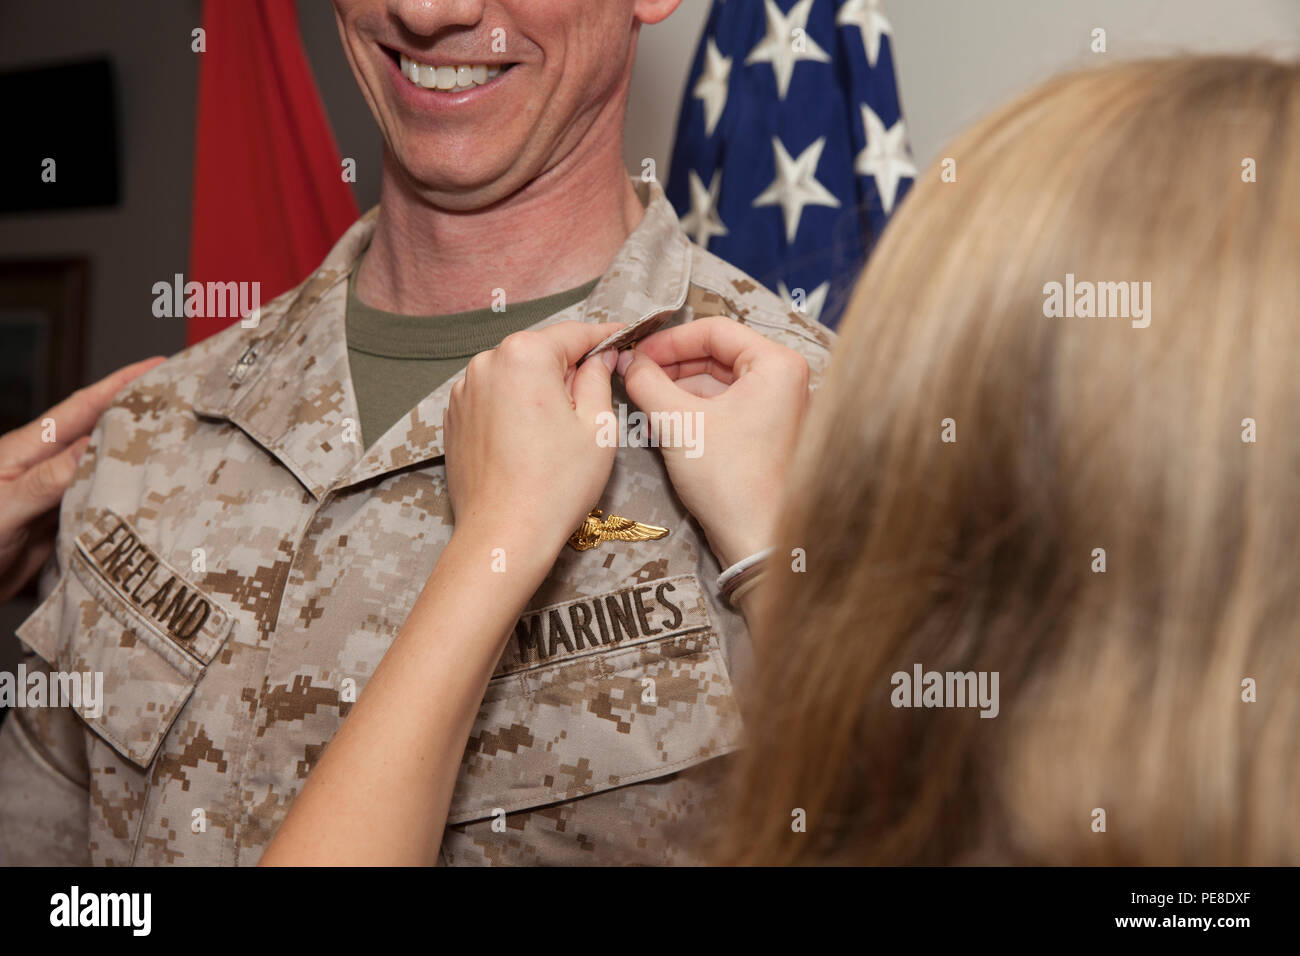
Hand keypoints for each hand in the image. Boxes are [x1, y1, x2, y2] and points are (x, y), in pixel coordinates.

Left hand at [0, 356, 165, 600]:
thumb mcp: (3, 508)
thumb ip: (44, 481)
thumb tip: (89, 448)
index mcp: (25, 451)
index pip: (80, 408)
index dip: (119, 384)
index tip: (157, 366)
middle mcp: (45, 467)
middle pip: (99, 429)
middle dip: (138, 409)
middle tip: (182, 398)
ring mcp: (55, 493)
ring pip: (106, 464)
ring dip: (139, 451)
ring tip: (179, 439)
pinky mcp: (62, 521)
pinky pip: (103, 498)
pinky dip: (129, 490)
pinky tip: (151, 490)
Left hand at [443, 322, 621, 570]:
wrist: (504, 534)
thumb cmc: (556, 484)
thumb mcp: (598, 426)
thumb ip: (598, 377)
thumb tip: (599, 357)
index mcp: (524, 355)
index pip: (574, 333)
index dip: (605, 337)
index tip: (623, 338)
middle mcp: (486, 363)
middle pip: (541, 353)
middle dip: (568, 368)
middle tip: (595, 399)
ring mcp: (464, 391)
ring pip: (516, 377)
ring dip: (539, 391)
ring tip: (559, 431)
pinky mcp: (454, 419)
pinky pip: (493, 400)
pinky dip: (514, 410)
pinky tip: (530, 442)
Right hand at [617, 317, 809, 568]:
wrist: (758, 540)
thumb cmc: (730, 479)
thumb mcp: (678, 423)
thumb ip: (647, 382)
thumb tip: (626, 361)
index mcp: (776, 364)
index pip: (714, 330)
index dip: (668, 340)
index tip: (636, 353)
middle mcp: (785, 380)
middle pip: (717, 355)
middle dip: (671, 366)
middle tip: (634, 375)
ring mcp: (779, 408)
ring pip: (719, 383)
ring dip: (679, 389)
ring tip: (642, 399)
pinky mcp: (768, 433)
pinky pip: (726, 407)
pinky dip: (695, 410)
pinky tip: (663, 420)